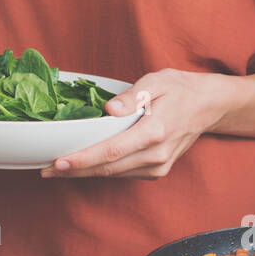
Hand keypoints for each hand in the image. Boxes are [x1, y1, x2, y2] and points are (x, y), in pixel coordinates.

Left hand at [41, 69, 232, 178]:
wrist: (209, 106)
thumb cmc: (181, 89)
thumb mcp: (158, 80)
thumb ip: (133, 96)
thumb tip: (108, 110)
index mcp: (155, 131)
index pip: (112, 150)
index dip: (83, 159)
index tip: (58, 163)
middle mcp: (157, 155)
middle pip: (108, 168)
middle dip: (75, 171)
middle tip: (45, 170)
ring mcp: (158, 166)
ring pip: (114, 174)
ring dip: (85, 173)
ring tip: (58, 169)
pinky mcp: (157, 170)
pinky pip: (123, 173)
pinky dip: (102, 171)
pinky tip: (84, 166)